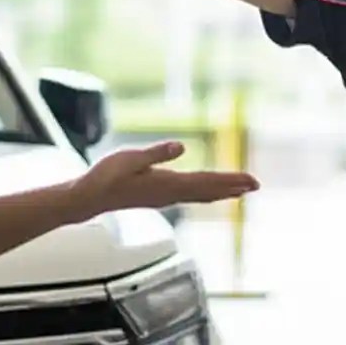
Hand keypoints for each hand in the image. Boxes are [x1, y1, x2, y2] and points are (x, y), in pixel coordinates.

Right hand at [73, 141, 258, 216]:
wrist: (89, 198)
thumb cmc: (106, 176)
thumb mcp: (130, 158)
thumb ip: (156, 153)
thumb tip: (181, 147)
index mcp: (166, 184)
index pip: (206, 182)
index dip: (230, 181)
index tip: (250, 181)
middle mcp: (170, 194)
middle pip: (209, 191)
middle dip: (234, 187)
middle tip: (256, 185)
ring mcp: (165, 197)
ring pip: (202, 195)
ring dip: (223, 191)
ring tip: (241, 190)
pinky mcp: (159, 196)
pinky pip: (191, 195)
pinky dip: (207, 192)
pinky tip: (210, 192)